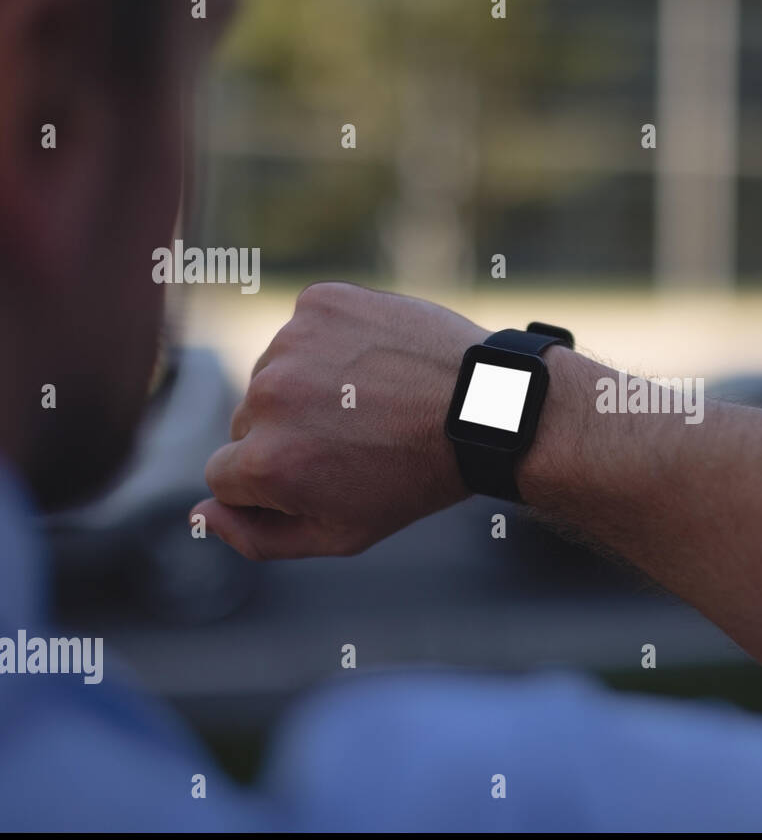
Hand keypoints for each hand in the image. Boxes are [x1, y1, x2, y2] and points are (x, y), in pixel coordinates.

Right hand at [192, 281, 487, 558]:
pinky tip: (375, 362)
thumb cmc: (416, 479)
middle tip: (358, 439)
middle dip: (288, 435)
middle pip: (245, 423)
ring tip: (372, 401)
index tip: (324, 474)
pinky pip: (304, 329)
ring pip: (273, 373)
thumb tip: (199, 513)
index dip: (274, 482)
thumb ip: (258, 537)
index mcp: (265, 463)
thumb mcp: (341, 533)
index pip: (224, 475)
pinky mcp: (320, 302)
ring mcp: (292, 343)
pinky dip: (332, 343)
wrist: (485, 407)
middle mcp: (267, 397)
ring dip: (309, 386)